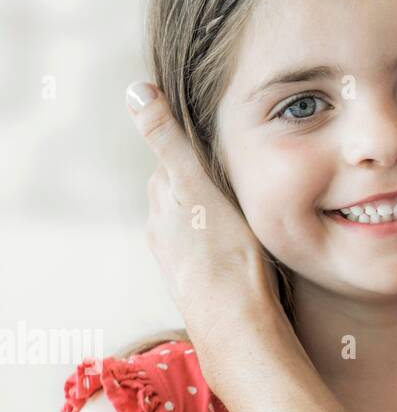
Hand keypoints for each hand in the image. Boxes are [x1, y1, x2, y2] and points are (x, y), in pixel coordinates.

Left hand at [125, 80, 282, 353]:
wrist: (235, 320)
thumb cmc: (223, 252)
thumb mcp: (196, 184)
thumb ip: (169, 139)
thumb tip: (136, 91)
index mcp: (164, 197)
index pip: (174, 157)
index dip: (197, 145)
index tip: (222, 137)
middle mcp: (164, 226)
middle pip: (183, 188)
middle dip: (205, 177)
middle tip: (239, 167)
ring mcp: (180, 255)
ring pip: (196, 219)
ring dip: (215, 209)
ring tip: (246, 204)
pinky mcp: (200, 277)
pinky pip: (210, 245)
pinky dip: (222, 236)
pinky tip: (245, 241)